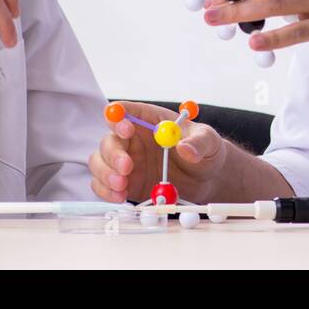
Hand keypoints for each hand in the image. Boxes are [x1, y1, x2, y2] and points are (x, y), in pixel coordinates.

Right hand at [88, 101, 226, 204]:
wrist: (206, 179)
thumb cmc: (204, 151)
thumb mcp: (209, 141)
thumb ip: (198, 142)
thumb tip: (185, 148)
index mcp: (148, 121)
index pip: (125, 111)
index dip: (119, 117)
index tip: (126, 130)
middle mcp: (132, 139)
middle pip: (109, 139)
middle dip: (113, 154)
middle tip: (126, 168)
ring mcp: (125, 161)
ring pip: (99, 162)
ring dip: (105, 173)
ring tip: (122, 185)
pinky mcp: (123, 183)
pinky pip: (103, 185)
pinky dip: (106, 191)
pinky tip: (119, 197)